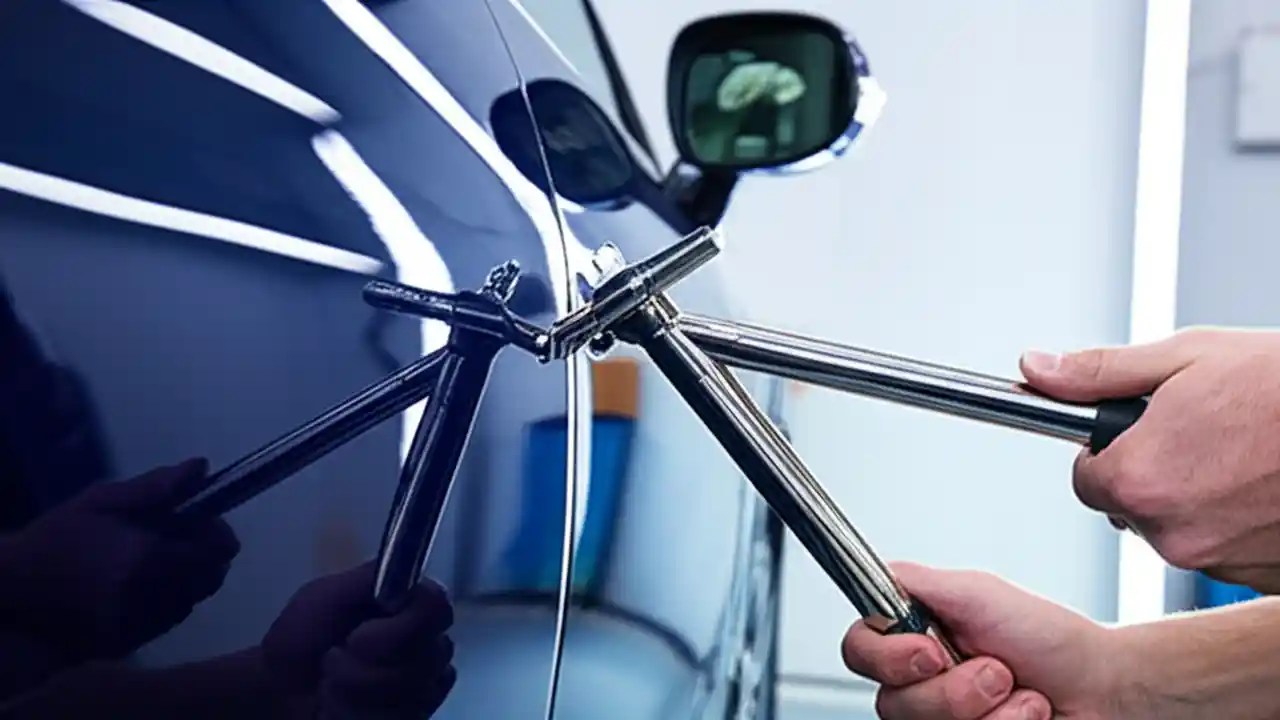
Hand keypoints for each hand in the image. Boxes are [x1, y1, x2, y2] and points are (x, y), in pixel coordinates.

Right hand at [0, 458, 238, 659]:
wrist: (11, 589)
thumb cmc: (57, 536)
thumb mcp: (102, 500)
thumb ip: (156, 487)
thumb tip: (201, 467)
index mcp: (147, 558)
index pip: (217, 551)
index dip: (216, 533)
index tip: (198, 520)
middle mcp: (149, 597)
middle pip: (211, 578)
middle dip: (203, 556)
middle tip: (175, 539)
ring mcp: (138, 625)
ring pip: (192, 600)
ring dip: (186, 579)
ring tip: (151, 561)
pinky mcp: (126, 643)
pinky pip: (166, 620)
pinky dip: (165, 601)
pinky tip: (136, 584)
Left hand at [261, 562, 455, 718]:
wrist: (281, 689)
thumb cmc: (301, 638)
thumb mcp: (325, 596)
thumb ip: (368, 579)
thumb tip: (405, 569)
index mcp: (411, 606)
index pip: (438, 608)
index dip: (402, 627)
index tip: (357, 637)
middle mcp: (428, 642)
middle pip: (430, 655)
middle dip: (367, 666)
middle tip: (332, 662)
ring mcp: (425, 685)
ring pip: (415, 692)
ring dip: (357, 692)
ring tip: (330, 687)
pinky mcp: (415, 716)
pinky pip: (405, 717)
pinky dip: (360, 715)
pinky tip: (341, 708)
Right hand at [842, 563, 1131, 719]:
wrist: (1103, 688)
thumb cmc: (1049, 640)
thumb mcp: (978, 592)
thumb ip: (916, 582)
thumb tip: (875, 575)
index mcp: (912, 640)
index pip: (858, 651)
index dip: (889, 658)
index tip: (931, 650)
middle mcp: (921, 686)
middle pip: (892, 705)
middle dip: (955, 690)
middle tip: (998, 671)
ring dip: (988, 713)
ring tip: (1019, 694)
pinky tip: (1027, 717)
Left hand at [1021, 328, 1279, 590]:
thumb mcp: (1184, 358)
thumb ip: (1099, 373)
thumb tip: (1037, 371)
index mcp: (1138, 478)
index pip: (1084, 478)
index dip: (1109, 450)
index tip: (1136, 431)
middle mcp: (1171, 531)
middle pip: (1130, 506)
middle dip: (1151, 473)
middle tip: (1201, 434)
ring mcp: (1218, 561)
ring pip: (1179, 529)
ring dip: (1197, 498)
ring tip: (1243, 454)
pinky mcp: (1258, 577)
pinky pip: (1225, 551)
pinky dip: (1237, 523)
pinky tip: (1266, 485)